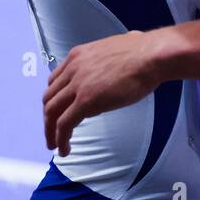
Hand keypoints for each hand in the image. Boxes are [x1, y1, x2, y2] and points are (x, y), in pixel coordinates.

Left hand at [43, 31, 161, 157]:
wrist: (151, 56)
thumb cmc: (144, 52)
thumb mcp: (113, 51)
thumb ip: (106, 60)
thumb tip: (115, 64)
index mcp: (78, 55)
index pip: (55, 80)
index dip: (54, 98)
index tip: (59, 110)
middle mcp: (73, 68)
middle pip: (49, 97)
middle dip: (48, 117)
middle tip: (52, 131)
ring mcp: (77, 85)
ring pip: (51, 112)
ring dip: (50, 132)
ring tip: (55, 145)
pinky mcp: (85, 101)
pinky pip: (64, 124)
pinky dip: (61, 139)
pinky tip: (65, 148)